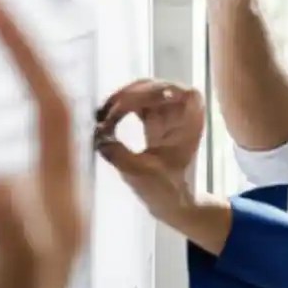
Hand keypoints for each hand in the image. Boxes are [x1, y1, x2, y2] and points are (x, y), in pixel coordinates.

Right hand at [0, 0, 87, 287]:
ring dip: (20, 76)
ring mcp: (40, 204)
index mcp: (56, 196)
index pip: (47, 106)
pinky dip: (3, 118)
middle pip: (48, 104)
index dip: (24, 52)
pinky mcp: (20, 222)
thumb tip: (0, 179)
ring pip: (36, 125)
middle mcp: (56, 191)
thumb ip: (11, 238)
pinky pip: (15, 151)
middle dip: (25, 50)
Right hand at [94, 80, 205, 223]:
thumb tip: (96, 135)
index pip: (180, 92)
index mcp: (191, 123)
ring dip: (121, 100)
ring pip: (143, 92)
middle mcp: (182, 113)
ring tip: (102, 116)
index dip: (156, 91)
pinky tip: (104, 120)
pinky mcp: (153, 118)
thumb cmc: (165, 189)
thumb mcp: (141, 173)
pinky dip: (118, 108)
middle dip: (129, 95)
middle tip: (107, 112)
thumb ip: (119, 154)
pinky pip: (135, 103)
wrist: (171, 200)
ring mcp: (167, 114)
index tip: (129, 104)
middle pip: (157, 87)